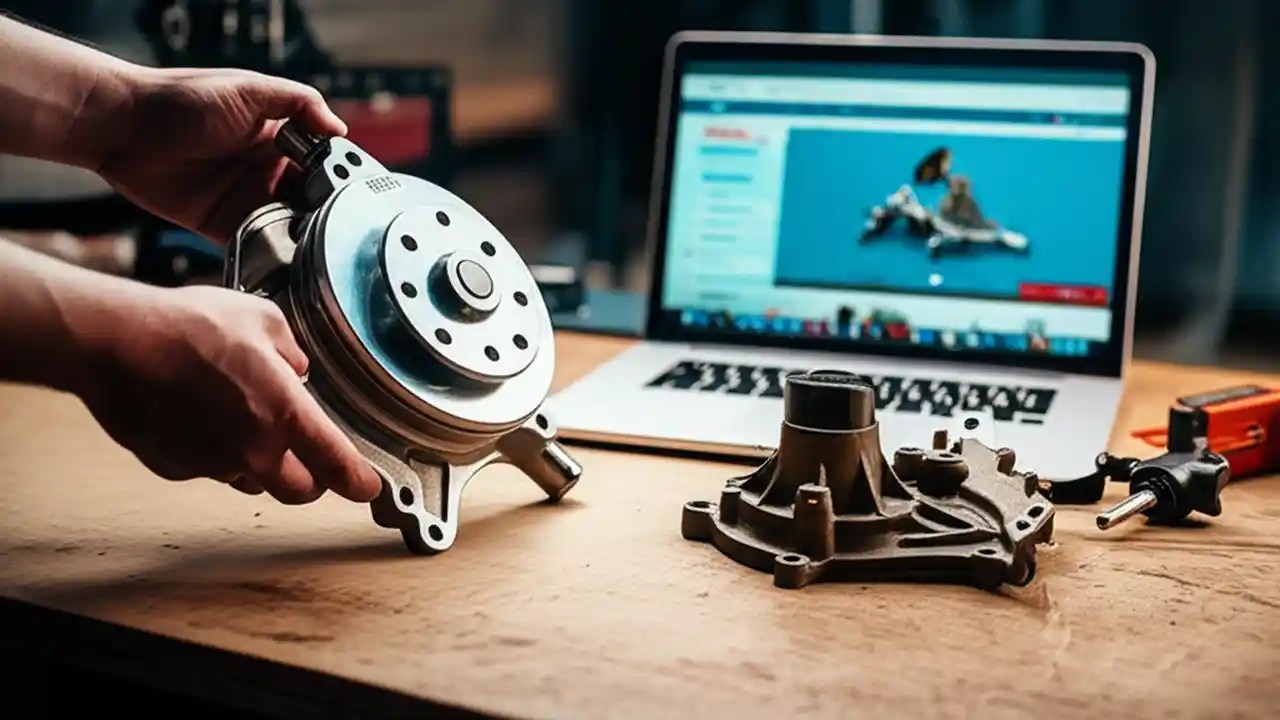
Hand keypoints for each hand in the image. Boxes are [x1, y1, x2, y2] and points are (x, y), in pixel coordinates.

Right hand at [75, 283, 380, 504]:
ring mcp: (212, 464)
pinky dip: (214, 451)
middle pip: (299, 491)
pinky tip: (199, 415)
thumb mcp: (262, 318)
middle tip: (311, 458)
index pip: (336, 465)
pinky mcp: (176, 468)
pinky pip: (209, 469)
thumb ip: (291, 349)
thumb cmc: (188, 327)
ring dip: (259, 462)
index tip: (368, 486)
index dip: (359, 481)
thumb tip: (297, 367)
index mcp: (284, 415)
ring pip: (252, 480)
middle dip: (312, 480)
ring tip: (241, 418)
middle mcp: (252, 450)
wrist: (116, 344)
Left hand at [90, 66, 346, 244]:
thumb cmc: (181, 98)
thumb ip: (299, 103)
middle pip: (310, 198)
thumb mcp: (249, 89)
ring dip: (302, 235)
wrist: (121, 126)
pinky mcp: (221, 224)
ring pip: (288, 224)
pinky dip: (271, 253)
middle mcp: (265, 169)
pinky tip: (287, 258)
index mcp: (278, 137)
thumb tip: (340, 129)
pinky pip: (255, 243)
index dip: (339, 177)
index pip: (321, 162)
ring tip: (319, 247)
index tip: (355, 194)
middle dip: (325, 213)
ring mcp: (245, 199)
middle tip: (340, 227)